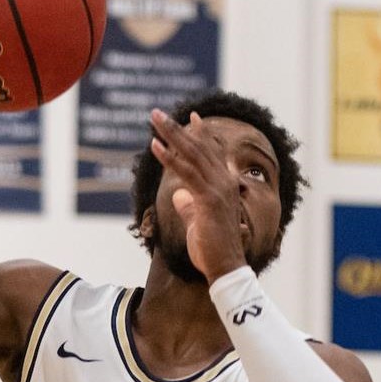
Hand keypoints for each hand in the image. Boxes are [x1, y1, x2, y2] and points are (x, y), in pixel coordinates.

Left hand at [148, 110, 248, 280]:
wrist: (226, 268)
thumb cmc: (213, 250)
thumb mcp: (198, 223)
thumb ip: (189, 207)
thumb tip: (177, 196)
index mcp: (226, 186)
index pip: (213, 153)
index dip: (202, 134)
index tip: (192, 116)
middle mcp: (225, 182)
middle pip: (199, 147)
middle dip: (178, 128)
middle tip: (158, 113)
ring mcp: (218, 189)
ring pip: (192, 154)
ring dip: (171, 134)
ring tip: (154, 119)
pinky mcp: (208, 199)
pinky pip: (186, 173)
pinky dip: (169, 157)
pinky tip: (154, 146)